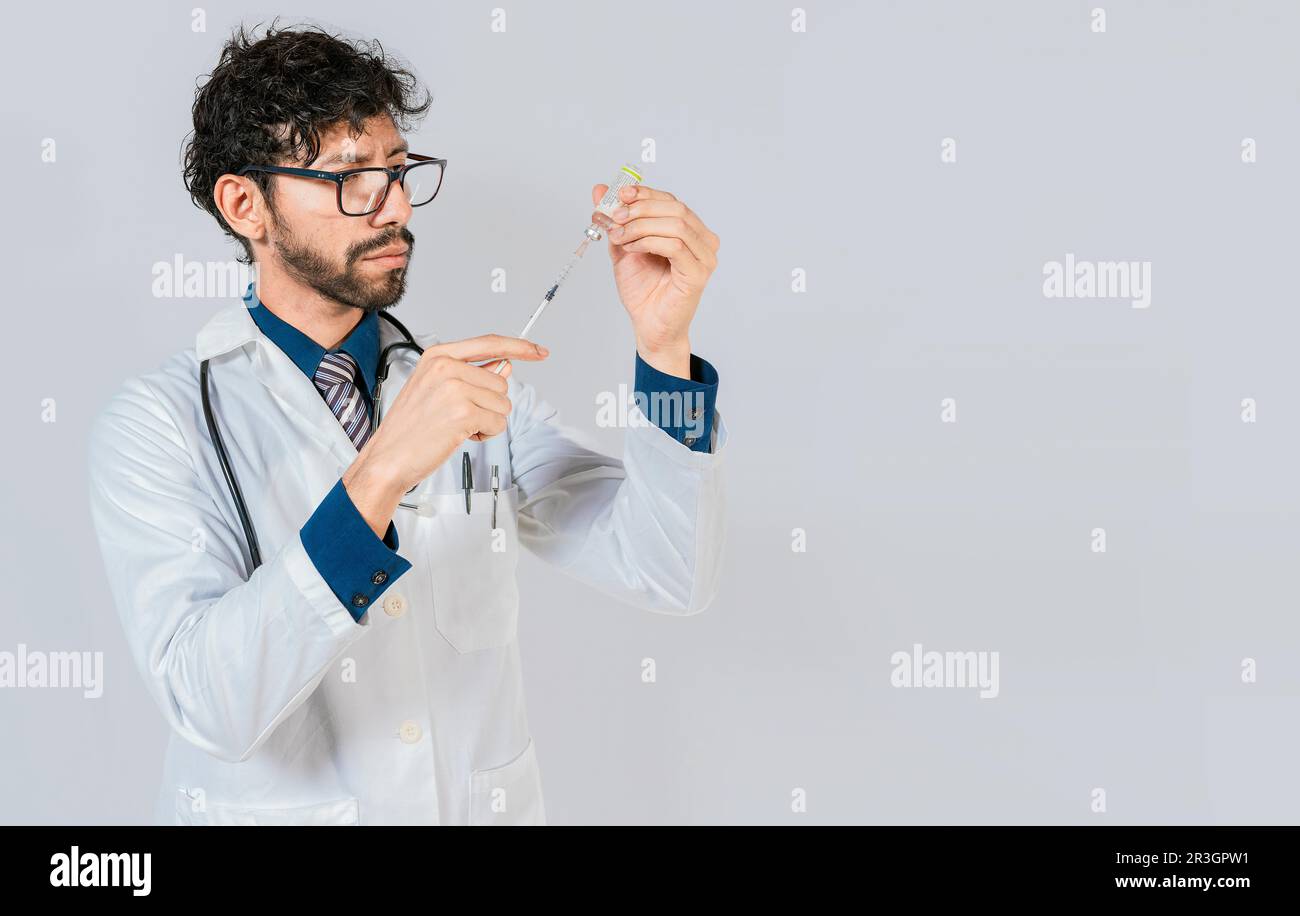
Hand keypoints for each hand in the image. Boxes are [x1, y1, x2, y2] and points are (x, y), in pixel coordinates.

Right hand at [342, 335, 547, 535]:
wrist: (388, 457)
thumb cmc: (410, 427)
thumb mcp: (436, 390)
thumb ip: (472, 375)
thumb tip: (505, 366)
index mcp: (438, 355)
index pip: (490, 343)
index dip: (519, 347)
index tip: (539, 351)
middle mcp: (446, 367)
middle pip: (501, 382)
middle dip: (489, 405)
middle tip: (458, 417)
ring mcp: (455, 388)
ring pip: (503, 404)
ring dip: (487, 422)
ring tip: (456, 427)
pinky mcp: (464, 413)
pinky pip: (498, 424)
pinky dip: (485, 435)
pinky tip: (460, 436)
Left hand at [591, 182, 719, 376]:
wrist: (649, 326)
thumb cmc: (643, 290)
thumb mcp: (623, 246)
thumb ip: (615, 219)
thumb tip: (599, 189)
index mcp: (690, 231)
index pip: (671, 200)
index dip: (645, 193)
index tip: (619, 194)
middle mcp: (703, 241)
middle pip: (675, 207)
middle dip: (640, 209)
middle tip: (615, 217)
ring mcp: (704, 257)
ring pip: (675, 224)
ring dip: (641, 226)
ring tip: (620, 237)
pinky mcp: (698, 273)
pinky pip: (674, 246)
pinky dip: (648, 241)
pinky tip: (632, 249)